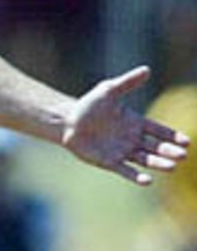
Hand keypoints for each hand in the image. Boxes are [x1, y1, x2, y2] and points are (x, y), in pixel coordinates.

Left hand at [63, 66, 189, 184]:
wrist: (66, 121)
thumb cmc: (88, 105)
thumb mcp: (108, 90)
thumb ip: (127, 82)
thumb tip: (147, 69)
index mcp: (136, 123)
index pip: (159, 131)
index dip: (172, 136)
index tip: (186, 141)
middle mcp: (132, 139)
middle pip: (156, 147)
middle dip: (169, 151)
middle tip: (182, 155)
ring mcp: (122, 152)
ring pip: (145, 160)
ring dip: (158, 164)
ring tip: (171, 167)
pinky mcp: (109, 162)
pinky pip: (126, 170)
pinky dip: (137, 176)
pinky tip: (147, 181)